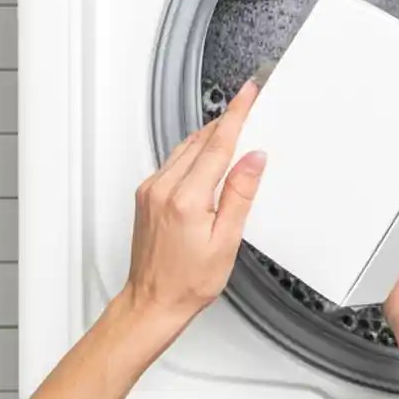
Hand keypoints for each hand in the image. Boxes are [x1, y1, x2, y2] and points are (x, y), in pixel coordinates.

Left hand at [122, 80, 266, 330]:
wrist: (151, 303)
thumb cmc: (187, 282)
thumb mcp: (227, 240)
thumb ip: (239, 194)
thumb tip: (253, 159)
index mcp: (186, 198)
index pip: (217, 144)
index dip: (236, 115)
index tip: (247, 94)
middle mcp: (162, 189)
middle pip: (199, 140)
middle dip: (225, 121)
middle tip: (247, 105)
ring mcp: (150, 191)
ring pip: (184, 149)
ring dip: (209, 136)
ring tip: (232, 128)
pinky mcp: (145, 196)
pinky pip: (173, 162)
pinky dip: (193, 152)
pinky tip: (206, 156)